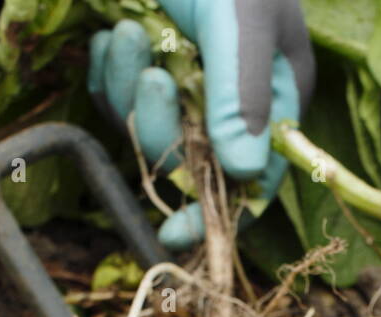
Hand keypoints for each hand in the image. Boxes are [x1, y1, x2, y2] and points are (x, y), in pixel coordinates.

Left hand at [88, 0, 313, 249]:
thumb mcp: (240, 22)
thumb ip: (241, 97)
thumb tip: (246, 176)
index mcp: (273, 94)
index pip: (254, 175)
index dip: (217, 210)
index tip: (175, 231)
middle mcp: (228, 98)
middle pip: (188, 159)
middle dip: (159, 126)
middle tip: (152, 75)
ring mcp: (180, 81)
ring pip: (145, 128)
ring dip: (127, 87)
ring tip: (128, 31)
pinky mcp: (137, 63)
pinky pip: (114, 97)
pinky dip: (107, 72)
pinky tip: (114, 32)